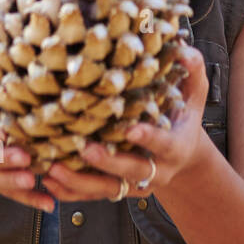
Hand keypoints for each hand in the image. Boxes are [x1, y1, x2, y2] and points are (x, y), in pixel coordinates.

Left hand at [42, 44, 212, 202]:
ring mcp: (136, 185)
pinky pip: (92, 196)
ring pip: (108, 189)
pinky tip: (49, 181)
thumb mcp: (194, 94)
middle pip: (132, 171)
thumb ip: (192, 70)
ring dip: (81, 181)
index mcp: (176, 147)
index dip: (148, 138)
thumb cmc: (183, 116)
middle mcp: (157, 171)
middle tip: (85, 148)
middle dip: (108, 163)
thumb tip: (183, 47)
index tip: (131, 129)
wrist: (183, 158)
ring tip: (54, 169)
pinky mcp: (118, 190)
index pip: (164, 144)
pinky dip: (71, 192)